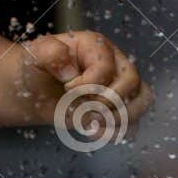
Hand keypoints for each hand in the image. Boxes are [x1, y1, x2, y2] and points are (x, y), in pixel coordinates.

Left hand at [21, 30, 153, 143]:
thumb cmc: (36, 68)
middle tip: (82, 107)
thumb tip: (70, 70)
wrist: (35, 90)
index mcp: (96, 45)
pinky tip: (92, 131)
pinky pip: (133, 122)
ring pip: (142, 100)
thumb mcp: (35, 55)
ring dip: (118, 118)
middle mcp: (114, 62)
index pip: (105, 68)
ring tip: (91, 122)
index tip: (66, 87)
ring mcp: (119, 85)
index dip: (87, 84)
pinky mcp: (117, 107)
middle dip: (106, 101)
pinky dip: (116, 132)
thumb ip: (49, 53)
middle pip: (132, 81)